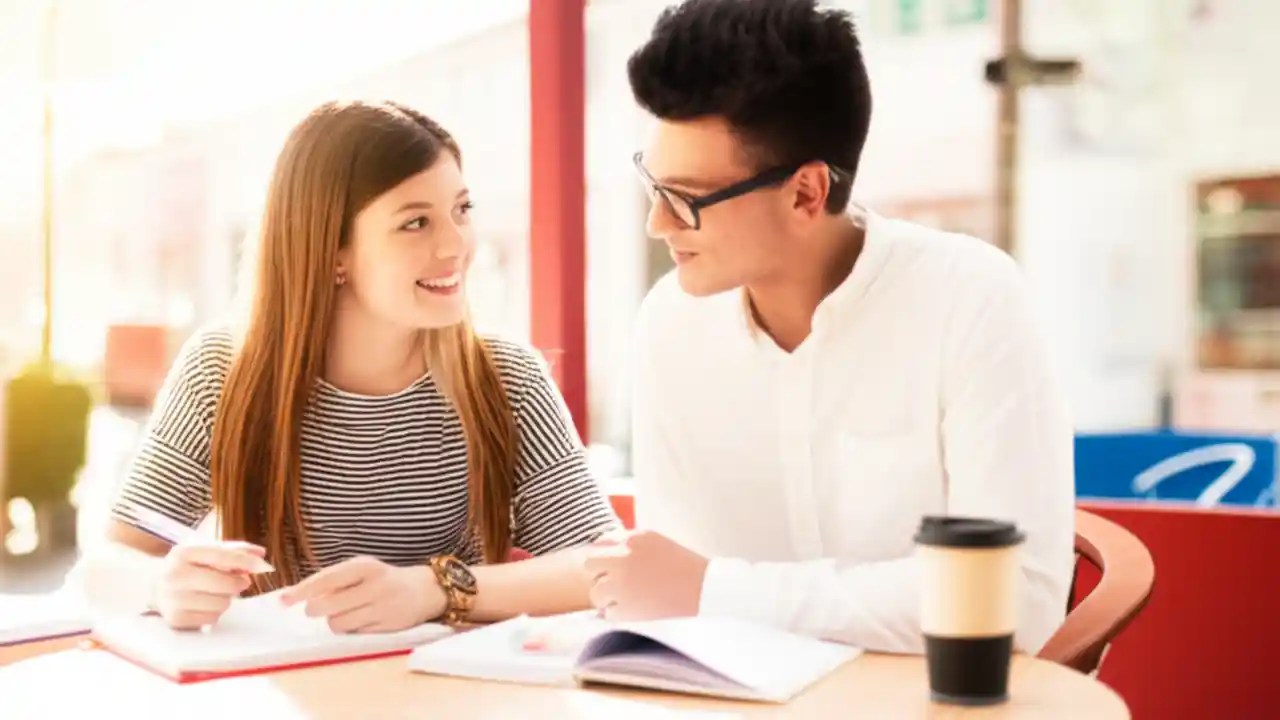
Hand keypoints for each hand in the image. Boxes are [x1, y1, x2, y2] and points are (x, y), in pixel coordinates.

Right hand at [152, 540, 270, 629]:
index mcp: (183, 553)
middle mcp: (174, 576)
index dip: (246, 561)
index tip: (263, 565)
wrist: (154, 587)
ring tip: (214, 593)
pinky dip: (214, 613)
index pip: (222, 556)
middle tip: (239, 581)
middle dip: (238, 583)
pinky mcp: (176, 620)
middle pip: (225, 584)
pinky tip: (204, 605)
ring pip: (222, 604)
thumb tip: (261, 554)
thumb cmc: (188, 566)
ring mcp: (173, 600)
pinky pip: (212, 619)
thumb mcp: (206, 551)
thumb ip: (234, 551)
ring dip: (225, 599)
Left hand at [279, 556, 445, 632]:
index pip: (326, 579)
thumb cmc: (383, 579)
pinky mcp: (387, 626)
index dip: (302, 590)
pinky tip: (363, 619)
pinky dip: (352, 629)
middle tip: (317, 608)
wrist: (424, 590)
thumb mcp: (362, 569)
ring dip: (335, 621)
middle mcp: (373, 585)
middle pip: (327, 606)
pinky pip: (354, 634)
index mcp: (364, 566)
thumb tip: (298, 595)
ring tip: (348, 612)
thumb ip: (335, 580)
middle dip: (316, 610)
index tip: (283, 600)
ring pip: (338, 624)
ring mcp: (381, 607)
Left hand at [583, 530, 708, 621]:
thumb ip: (627, 542)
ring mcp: (621, 584)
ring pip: (595, 592)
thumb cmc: (681, 565)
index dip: (604, 557)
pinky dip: (618, 614)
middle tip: (616, 583)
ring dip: (607, 597)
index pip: (598, 545)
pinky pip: (608, 613)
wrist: (703, 589)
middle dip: (600, 574)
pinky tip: (636, 609)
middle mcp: (622, 559)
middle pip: (590, 565)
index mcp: (631, 540)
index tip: (612, 566)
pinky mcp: (626, 608)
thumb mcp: (653, 541)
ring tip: (627, 599)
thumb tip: (600, 549)